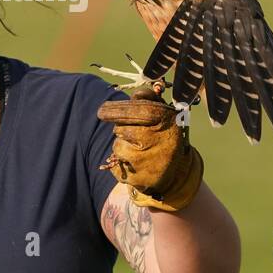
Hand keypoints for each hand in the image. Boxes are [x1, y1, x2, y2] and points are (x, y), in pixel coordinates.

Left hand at [96, 81, 203, 211]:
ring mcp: (151, 163)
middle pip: (122, 129)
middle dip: (120, 128)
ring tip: (137, 148)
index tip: (101, 111)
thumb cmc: (161, 134)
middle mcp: (162, 143)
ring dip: (121, 145)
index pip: (139, 111)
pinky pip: (117, 164)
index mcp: (168, 122)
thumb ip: (148, 100)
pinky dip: (120, 161)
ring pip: (118, 147)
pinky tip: (134, 162)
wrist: (171, 171)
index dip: (117, 110)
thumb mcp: (161, 114)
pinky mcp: (140, 179)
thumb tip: (138, 93)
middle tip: (127, 130)